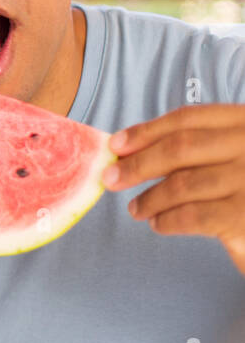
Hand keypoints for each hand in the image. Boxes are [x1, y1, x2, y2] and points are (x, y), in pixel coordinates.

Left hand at [103, 103, 244, 275]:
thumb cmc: (243, 190)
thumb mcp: (228, 156)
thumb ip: (192, 148)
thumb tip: (126, 151)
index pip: (189, 118)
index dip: (146, 131)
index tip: (115, 145)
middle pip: (180, 148)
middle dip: (138, 164)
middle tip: (110, 179)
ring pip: (182, 184)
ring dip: (149, 199)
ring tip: (136, 209)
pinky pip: (192, 216)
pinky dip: (167, 220)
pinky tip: (158, 223)